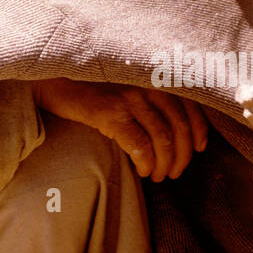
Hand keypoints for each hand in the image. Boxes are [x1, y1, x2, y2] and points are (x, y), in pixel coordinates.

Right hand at [32, 77, 207, 181]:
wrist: (53, 80)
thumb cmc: (92, 87)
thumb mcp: (128, 86)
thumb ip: (152, 99)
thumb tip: (176, 133)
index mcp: (156, 77)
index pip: (191, 106)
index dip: (199, 131)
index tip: (199, 150)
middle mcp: (147, 84)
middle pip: (179, 127)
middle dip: (182, 155)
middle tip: (174, 173)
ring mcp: (128, 96)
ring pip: (162, 138)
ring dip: (164, 164)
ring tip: (158, 176)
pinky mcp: (109, 112)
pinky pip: (139, 144)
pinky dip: (146, 162)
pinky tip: (142, 171)